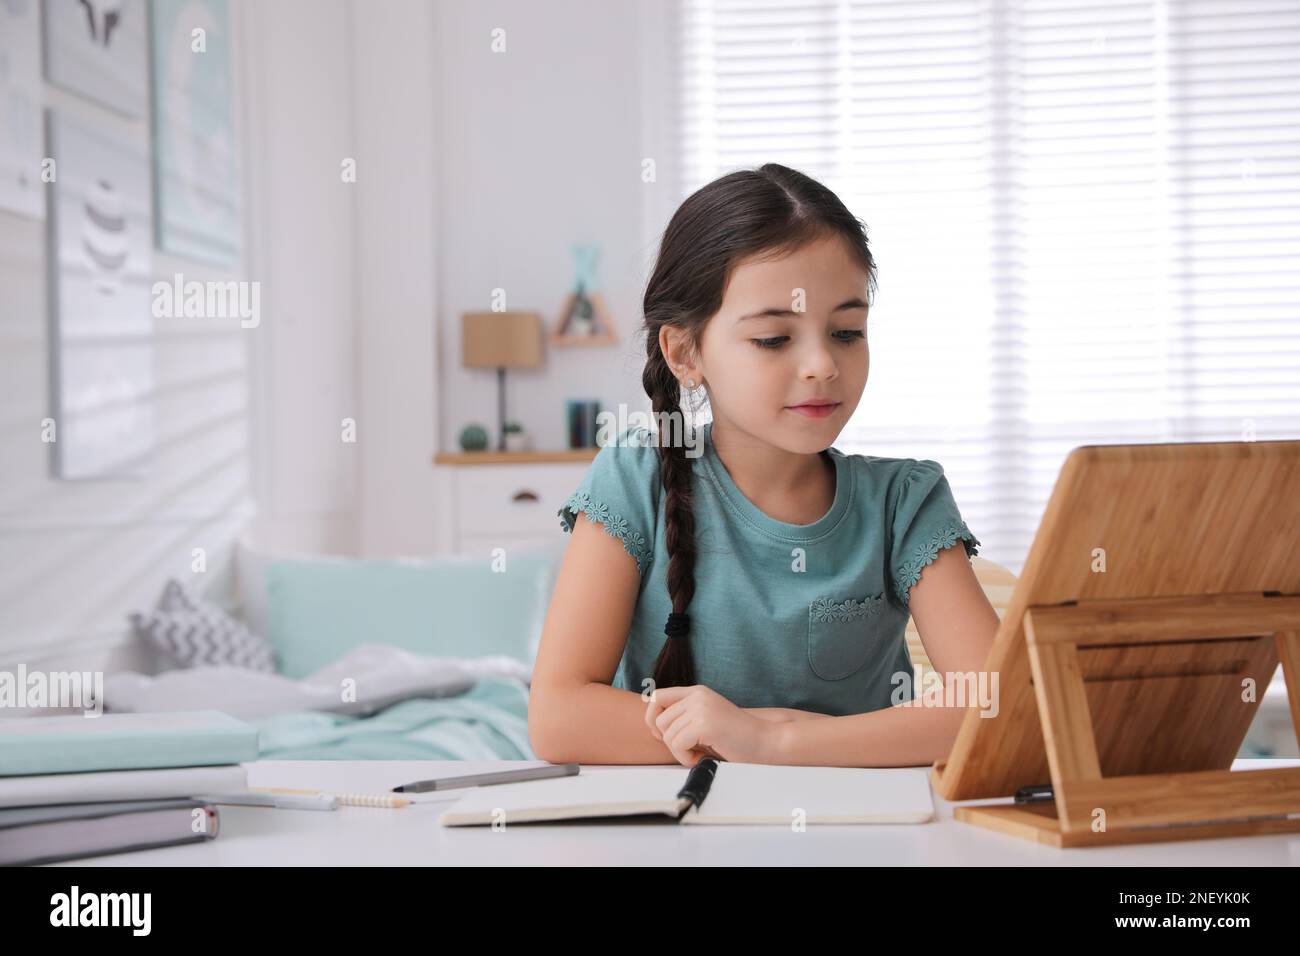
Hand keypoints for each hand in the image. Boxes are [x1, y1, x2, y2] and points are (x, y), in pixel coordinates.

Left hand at [644, 685, 777, 766]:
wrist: (765, 742)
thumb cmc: (735, 738)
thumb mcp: (704, 720)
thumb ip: (683, 718)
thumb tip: (652, 726)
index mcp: (696, 692)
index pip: (656, 697)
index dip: (652, 719)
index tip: (663, 735)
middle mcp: (697, 695)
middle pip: (659, 720)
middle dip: (670, 742)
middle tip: (691, 749)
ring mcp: (701, 708)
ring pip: (667, 734)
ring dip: (680, 752)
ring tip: (700, 753)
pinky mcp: (705, 723)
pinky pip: (677, 744)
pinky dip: (686, 758)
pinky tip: (702, 757)